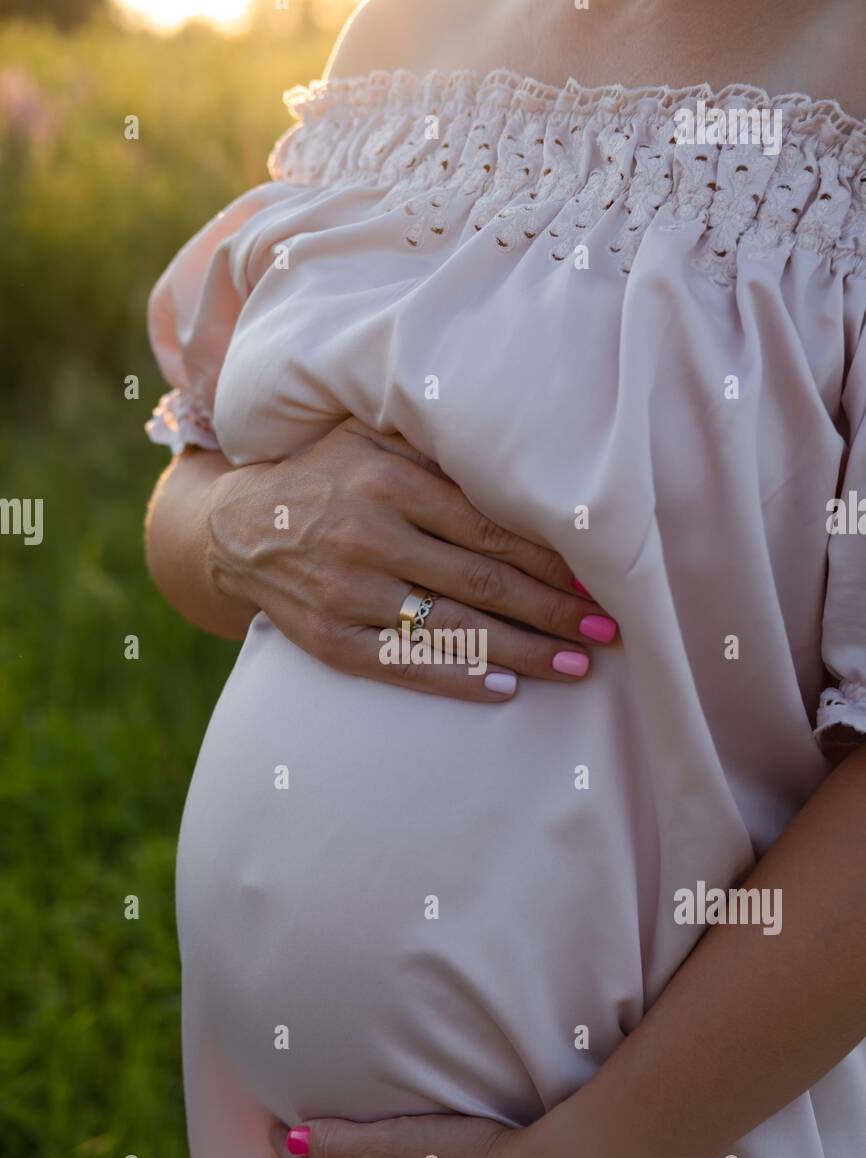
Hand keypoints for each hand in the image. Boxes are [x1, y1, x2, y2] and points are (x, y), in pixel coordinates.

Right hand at [206, 418, 617, 701]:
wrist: (238, 528)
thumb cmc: (327, 476)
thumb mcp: (371, 438)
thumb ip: (435, 445)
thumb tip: (529, 455)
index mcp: (390, 480)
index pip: (490, 528)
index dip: (551, 559)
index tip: (599, 581)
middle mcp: (369, 534)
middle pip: (482, 583)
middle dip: (552, 612)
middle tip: (607, 632)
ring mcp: (346, 591)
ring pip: (452, 630)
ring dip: (522, 653)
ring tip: (575, 667)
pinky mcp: (327, 637)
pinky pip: (402, 664)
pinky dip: (456, 679)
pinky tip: (504, 689)